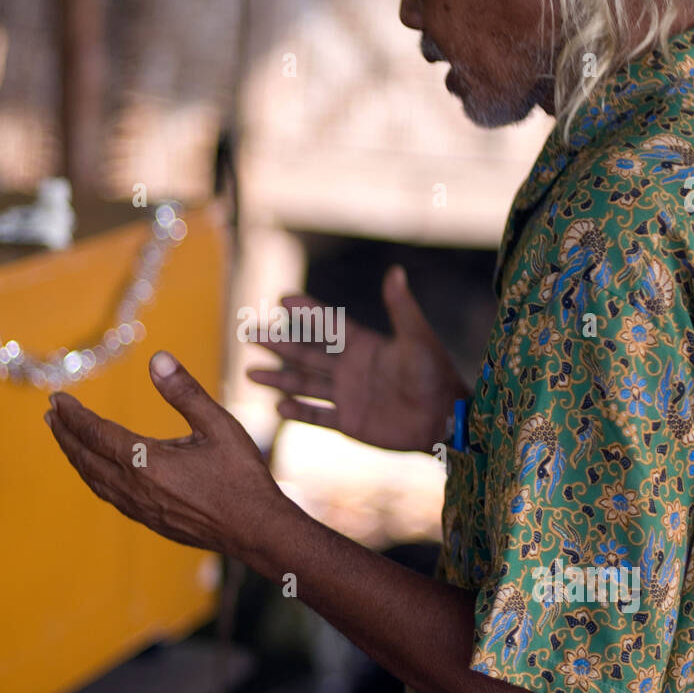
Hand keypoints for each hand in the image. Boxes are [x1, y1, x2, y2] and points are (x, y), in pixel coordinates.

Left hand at [44, 350, 285, 558]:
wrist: (257, 531)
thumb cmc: (242, 477)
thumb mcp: (219, 426)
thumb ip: (185, 392)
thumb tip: (157, 358)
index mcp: (147, 462)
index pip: (97, 434)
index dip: (74, 415)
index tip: (57, 398)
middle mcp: (136, 489)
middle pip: (86, 458)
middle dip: (65, 435)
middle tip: (51, 415)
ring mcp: (141, 509)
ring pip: (94, 481)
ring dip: (76, 457)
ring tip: (65, 439)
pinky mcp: (151, 521)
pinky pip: (109, 497)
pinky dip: (94, 478)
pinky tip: (98, 472)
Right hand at [246, 266, 469, 452]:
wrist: (443, 420)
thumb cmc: (435, 375)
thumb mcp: (417, 338)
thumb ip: (400, 307)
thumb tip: (395, 271)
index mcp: (364, 346)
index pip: (328, 324)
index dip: (307, 311)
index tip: (282, 298)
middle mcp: (350, 369)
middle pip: (306, 353)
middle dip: (278, 344)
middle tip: (250, 333)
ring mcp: (347, 395)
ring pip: (304, 384)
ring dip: (278, 378)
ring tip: (250, 372)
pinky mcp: (349, 421)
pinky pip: (317, 416)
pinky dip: (298, 412)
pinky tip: (278, 406)